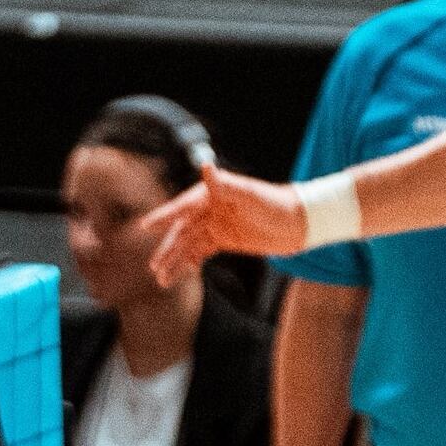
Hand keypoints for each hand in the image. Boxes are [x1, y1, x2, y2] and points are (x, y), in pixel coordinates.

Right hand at [140, 161, 308, 285]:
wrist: (300, 222)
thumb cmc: (277, 203)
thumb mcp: (251, 195)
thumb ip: (226, 185)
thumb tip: (206, 167)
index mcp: (213, 194)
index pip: (184, 206)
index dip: (165, 216)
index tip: (146, 226)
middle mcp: (211, 208)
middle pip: (183, 230)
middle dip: (168, 248)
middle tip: (154, 267)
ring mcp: (217, 224)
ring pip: (190, 243)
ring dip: (176, 260)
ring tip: (162, 278)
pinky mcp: (226, 239)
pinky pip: (202, 251)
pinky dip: (190, 261)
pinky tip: (180, 273)